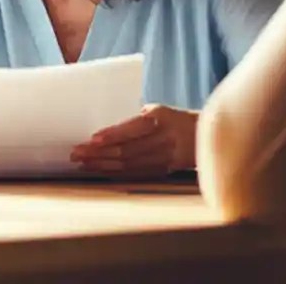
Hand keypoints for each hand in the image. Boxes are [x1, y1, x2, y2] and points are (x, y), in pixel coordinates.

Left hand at [70, 104, 197, 178]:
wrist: (208, 137)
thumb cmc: (173, 119)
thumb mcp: (157, 111)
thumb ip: (134, 119)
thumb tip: (101, 126)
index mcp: (161, 118)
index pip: (133, 128)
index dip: (112, 135)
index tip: (92, 139)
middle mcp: (164, 138)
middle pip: (127, 150)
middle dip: (98, 153)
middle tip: (76, 153)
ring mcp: (166, 157)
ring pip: (129, 165)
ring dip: (102, 165)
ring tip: (82, 164)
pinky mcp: (164, 171)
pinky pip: (136, 173)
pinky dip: (115, 173)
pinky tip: (99, 171)